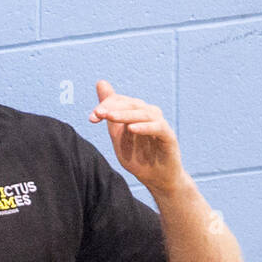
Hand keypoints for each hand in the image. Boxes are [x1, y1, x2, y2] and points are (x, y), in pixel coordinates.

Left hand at [90, 80, 185, 195]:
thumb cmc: (139, 157)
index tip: (92, 117)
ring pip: (143, 114)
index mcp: (137, 112)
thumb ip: (109, 113)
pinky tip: (132, 128)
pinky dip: (145, 127)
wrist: (156, 179)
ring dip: (125, 115)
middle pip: (131, 105)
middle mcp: (149, 114)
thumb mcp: (118, 135)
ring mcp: (160, 124)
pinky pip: (158, 128)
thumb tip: (100, 82)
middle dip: (113, 108)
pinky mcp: (168, 136)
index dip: (106, 106)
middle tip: (98, 113)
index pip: (121, 102)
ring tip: (110, 117)